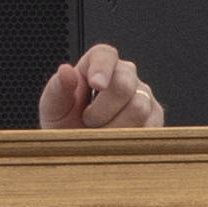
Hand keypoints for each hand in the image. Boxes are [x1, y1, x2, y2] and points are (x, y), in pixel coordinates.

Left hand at [36, 44, 165, 131]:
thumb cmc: (64, 125)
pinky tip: (116, 140)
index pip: (105, 55)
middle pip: (124, 83)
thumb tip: (65, 71)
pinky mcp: (154, 117)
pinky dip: (129, 138)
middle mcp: (124, 75)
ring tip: (101, 133)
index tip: (95, 84)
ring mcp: (142, 95)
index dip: (102, 68)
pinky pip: (150, 126)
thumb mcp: (53, 109)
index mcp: (96, 65)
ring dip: (114, 128)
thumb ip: (57, 89)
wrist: (78, 151)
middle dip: (102, 109)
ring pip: (138, 107)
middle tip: (88, 122)